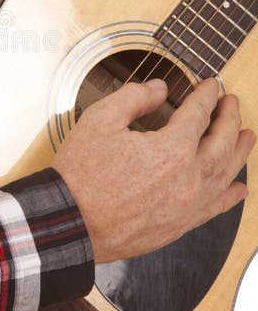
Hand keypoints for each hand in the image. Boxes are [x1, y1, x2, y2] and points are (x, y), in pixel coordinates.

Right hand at [52, 77, 255, 263]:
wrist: (70, 222)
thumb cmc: (81, 175)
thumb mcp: (100, 120)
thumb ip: (134, 97)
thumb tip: (158, 88)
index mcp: (171, 149)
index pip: (199, 114)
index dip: (206, 95)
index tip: (210, 85)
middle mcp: (189, 179)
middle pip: (222, 142)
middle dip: (230, 118)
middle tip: (232, 104)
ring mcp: (187, 206)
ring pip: (227, 175)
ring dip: (241, 152)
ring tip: (249, 137)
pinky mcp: (180, 226)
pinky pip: (216, 209)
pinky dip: (231, 197)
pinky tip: (239, 189)